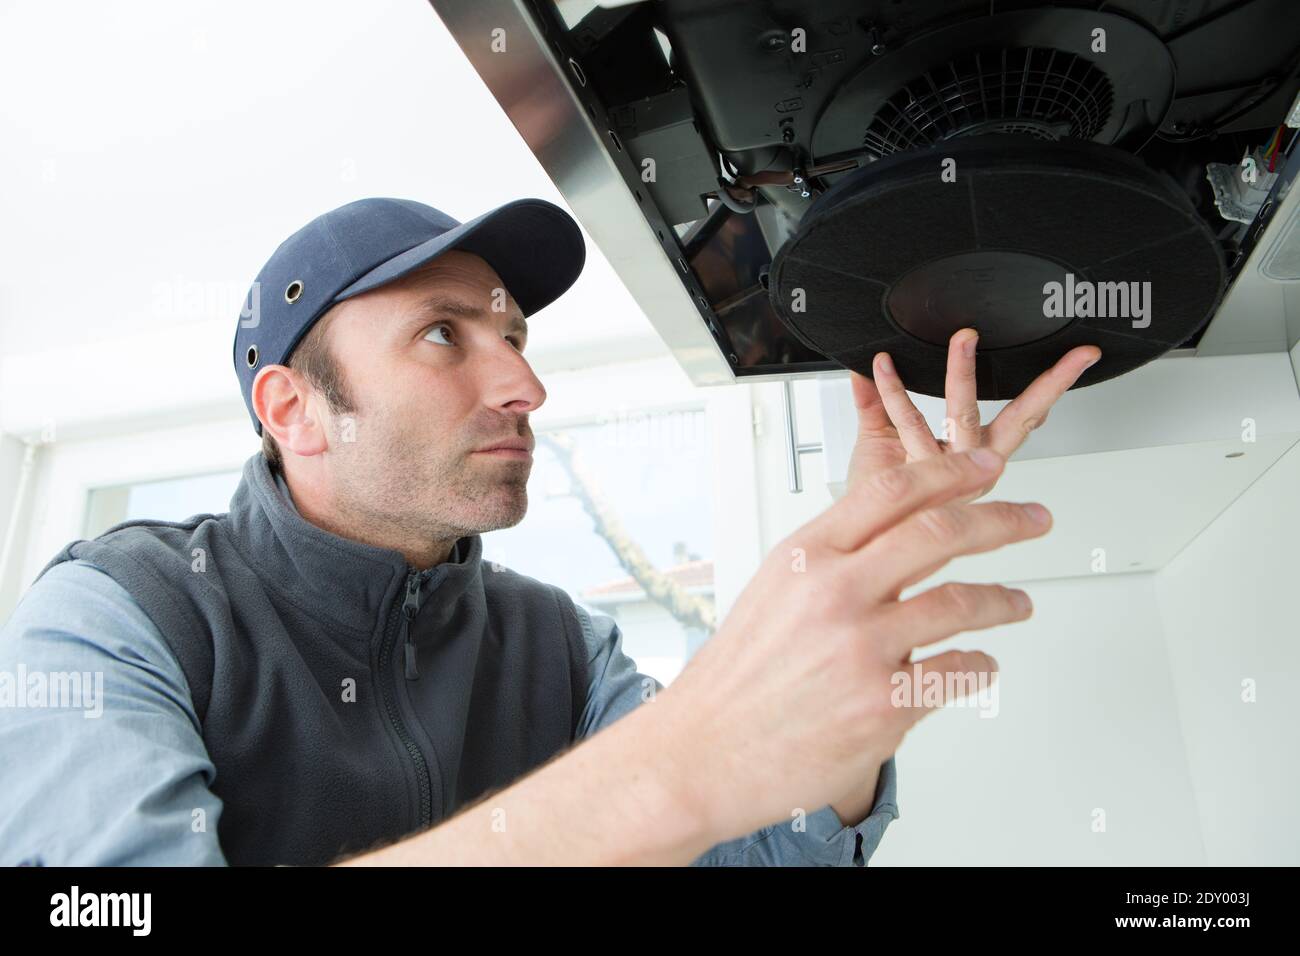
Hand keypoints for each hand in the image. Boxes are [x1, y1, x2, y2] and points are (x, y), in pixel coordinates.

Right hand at [658, 449, 1051, 845]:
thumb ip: (833, 560)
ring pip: (963, 603)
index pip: (893, 491)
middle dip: (1004, 520)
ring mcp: (862, 649)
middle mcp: (835, 593)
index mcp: (807, 556)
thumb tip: (895, 537)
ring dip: (1004, 600)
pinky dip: (980, 664)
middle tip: (1035, 519)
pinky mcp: (883, 706)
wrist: (702, 752)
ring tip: (1018, 602)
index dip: (951, 472)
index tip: (986, 467)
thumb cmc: (736, 678)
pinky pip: (958, 672)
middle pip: (942, 533)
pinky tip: (982, 663)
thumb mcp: (774, 592)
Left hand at [847, 329, 1100, 503]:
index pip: (1023, 419)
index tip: (1079, 358)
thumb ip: (877, 401)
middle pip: (1019, 421)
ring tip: (966, 340)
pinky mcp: (920, 475)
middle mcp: (969, 466)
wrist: (853, 531)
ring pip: (965, 415)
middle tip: (1068, 357)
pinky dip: (894, 392)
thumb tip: (865, 368)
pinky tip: (884, 368)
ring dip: (963, 372)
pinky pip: (910, 423)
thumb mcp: (879, 437)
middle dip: (1047, 387)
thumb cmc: (875, 494)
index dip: (1051, 388)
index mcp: (974, 459)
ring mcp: (948, 473)